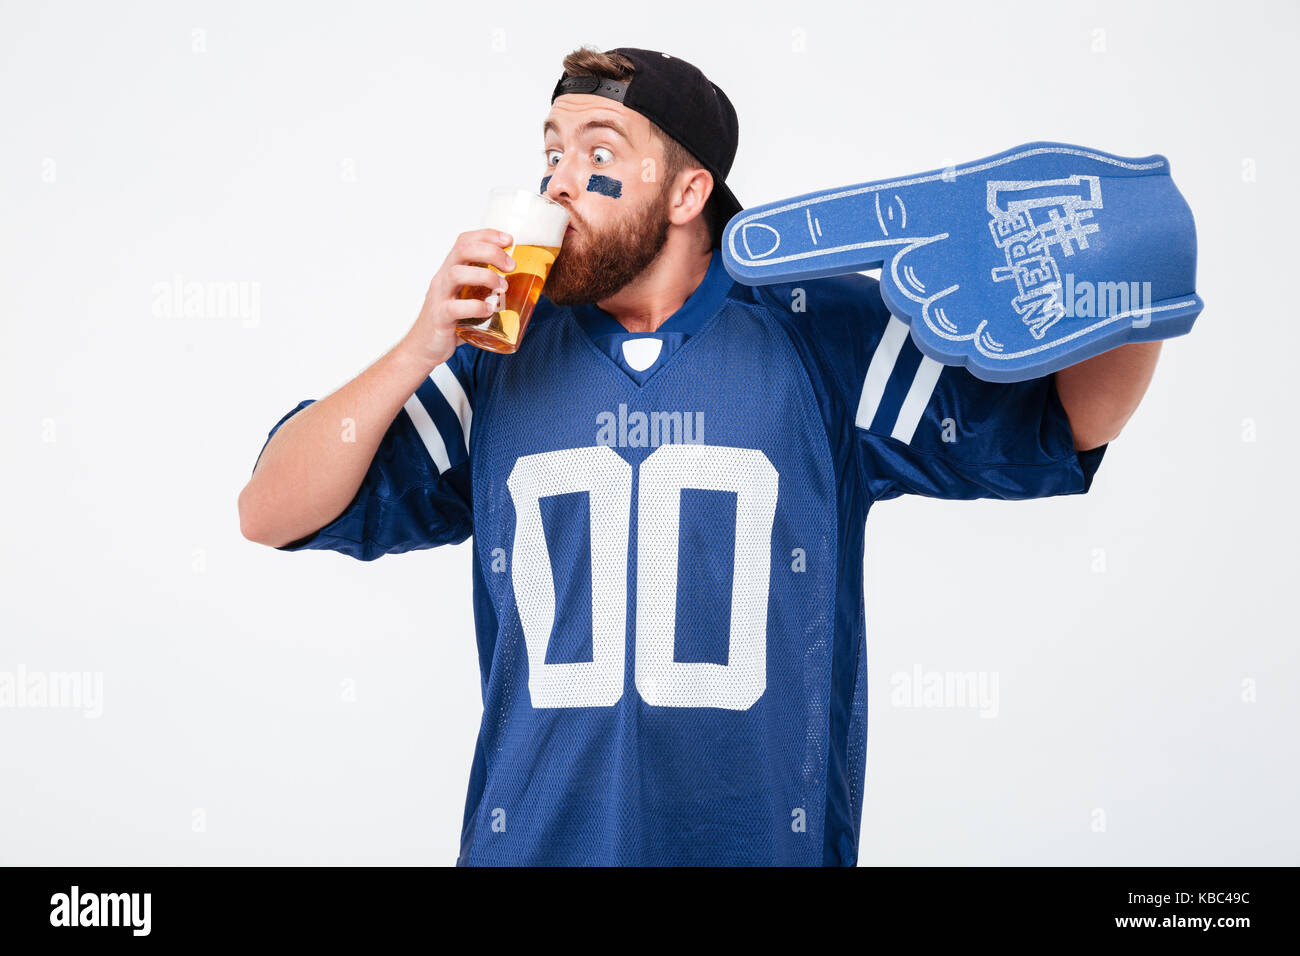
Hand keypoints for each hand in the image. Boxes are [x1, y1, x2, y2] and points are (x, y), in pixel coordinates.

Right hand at [400, 229, 516, 370]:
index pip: (464, 241)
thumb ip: (485, 288)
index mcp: (450, 270)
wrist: (423, 347)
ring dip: (485, 277)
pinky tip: (489, 309)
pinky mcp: (440, 318)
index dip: (487, 235)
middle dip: (491, 252)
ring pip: (456, 274)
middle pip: (462, 250)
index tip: (509, 240)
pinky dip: (475, 306)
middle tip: (511, 266)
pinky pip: (454, 308)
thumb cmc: (451, 321)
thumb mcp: (466, 297)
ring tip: (503, 288)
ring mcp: (439, 297)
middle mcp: (443, 279)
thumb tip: (523, 285)